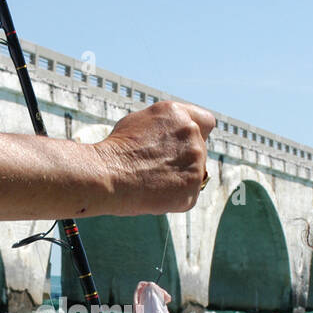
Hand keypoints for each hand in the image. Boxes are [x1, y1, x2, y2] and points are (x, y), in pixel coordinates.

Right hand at [95, 102, 215, 215]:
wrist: (107, 175)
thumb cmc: (116, 150)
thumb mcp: (139, 122)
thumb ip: (164, 126)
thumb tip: (172, 135)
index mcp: (179, 114)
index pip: (206, 122)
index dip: (196, 134)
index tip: (183, 145)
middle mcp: (192, 133)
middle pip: (200, 149)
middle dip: (183, 159)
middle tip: (156, 167)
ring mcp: (196, 161)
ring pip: (195, 173)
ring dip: (179, 177)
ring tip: (152, 180)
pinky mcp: (192, 188)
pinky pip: (188, 194)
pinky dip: (175, 197)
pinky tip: (154, 193)